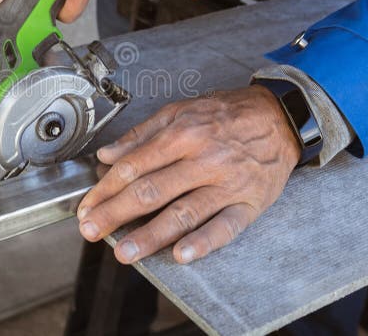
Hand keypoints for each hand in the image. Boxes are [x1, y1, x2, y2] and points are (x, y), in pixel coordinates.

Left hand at [76, 85, 300, 263]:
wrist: (279, 117)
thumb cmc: (225, 115)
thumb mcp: (180, 112)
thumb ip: (141, 135)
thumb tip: (107, 155)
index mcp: (182, 134)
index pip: (134, 166)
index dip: (106, 189)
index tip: (87, 206)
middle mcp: (203, 159)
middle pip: (152, 191)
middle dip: (116, 214)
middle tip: (91, 231)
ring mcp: (228, 183)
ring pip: (184, 213)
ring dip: (151, 235)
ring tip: (125, 252)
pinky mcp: (250, 204)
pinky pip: (225, 226)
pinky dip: (204, 242)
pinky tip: (182, 255)